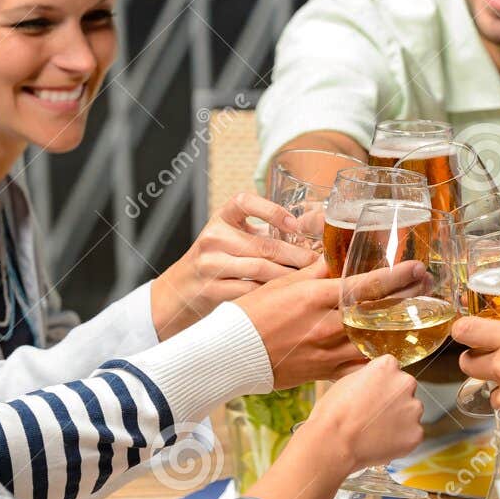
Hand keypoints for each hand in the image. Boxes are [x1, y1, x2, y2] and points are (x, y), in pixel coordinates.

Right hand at [151, 193, 317, 337]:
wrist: (180, 289)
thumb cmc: (216, 260)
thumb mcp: (231, 236)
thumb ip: (261, 232)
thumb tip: (310, 232)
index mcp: (221, 217)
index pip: (245, 202)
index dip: (272, 210)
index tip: (294, 224)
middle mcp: (214, 237)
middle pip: (263, 245)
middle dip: (296, 255)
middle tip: (319, 262)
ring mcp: (210, 264)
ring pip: (259, 270)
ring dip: (288, 276)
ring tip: (308, 280)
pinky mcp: (211, 289)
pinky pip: (249, 291)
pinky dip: (270, 294)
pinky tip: (286, 296)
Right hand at [233, 259, 426, 386]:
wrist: (233, 352)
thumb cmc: (253, 313)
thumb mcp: (284, 283)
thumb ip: (315, 271)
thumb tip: (337, 257)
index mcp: (317, 297)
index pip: (367, 285)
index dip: (397, 276)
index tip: (417, 268)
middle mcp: (328, 325)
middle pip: (379, 312)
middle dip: (407, 298)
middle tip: (426, 287)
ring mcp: (329, 352)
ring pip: (375, 341)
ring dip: (400, 328)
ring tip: (418, 316)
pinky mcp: (326, 372)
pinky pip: (360, 366)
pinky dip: (379, 358)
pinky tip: (395, 350)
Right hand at [302, 356, 422, 470]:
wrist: (334, 443)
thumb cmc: (334, 413)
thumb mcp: (348, 381)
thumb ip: (370, 377)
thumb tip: (376, 384)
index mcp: (388, 366)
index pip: (392, 369)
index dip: (380, 384)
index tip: (372, 393)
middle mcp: (406, 383)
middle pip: (404, 389)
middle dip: (393, 400)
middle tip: (374, 414)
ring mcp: (413, 409)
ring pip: (410, 412)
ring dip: (399, 419)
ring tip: (375, 430)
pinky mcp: (416, 433)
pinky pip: (411, 433)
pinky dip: (400, 439)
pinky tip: (381, 441)